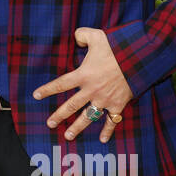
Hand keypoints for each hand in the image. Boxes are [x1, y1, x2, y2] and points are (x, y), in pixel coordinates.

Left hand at [32, 27, 132, 143]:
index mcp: (84, 75)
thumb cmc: (117, 46)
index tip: (36, 96)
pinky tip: (102, 140)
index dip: (47, 90)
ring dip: (77, 127)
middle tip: (49, 124)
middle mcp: (92, 90)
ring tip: (68, 136)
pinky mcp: (118, 104)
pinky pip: (112, 121)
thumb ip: (82, 35)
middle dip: (59, 115)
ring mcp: (104, 99)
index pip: (61, 84)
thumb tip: (76, 38)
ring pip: (87, 117)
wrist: (140, 58)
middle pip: (71, 106)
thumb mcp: (96, 36)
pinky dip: (108, 130)